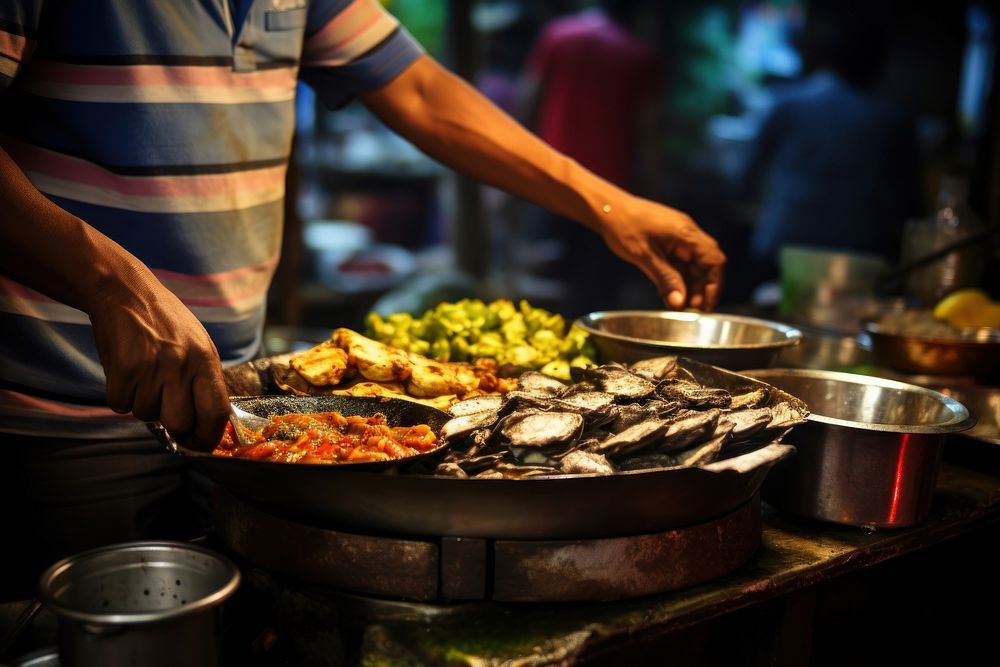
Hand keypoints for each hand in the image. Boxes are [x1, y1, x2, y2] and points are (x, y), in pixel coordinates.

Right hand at [87, 269, 229, 450]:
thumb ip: (204, 380)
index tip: (200, 444)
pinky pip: (120, 405)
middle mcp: (181, 366)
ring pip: (146, 415)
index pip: (216, 412)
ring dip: (142, 405)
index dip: (209, 437)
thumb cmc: (165, 321)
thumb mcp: (198, 344)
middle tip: (166, 412)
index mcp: (205, 361)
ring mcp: (151, 368)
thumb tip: (209, 420)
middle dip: (173, 426)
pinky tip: (126, 374)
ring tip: (144, 378)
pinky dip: (120, 396)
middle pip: (180, 423)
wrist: (126, 293)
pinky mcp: (123, 369)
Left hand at [598, 196, 725, 310]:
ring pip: (693, 266)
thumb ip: (665, 280)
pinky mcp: (669, 241)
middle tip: (690, 311)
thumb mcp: (644, 256)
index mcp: (686, 234)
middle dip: (701, 289)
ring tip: (680, 306)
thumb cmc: (624, 226)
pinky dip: (679, 278)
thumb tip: (680, 303)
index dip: (714, 286)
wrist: (607, 208)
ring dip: (690, 286)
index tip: (706, 306)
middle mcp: (687, 234)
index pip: (715, 261)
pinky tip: (672, 293)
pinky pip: (680, 262)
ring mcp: (678, 237)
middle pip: (706, 265)